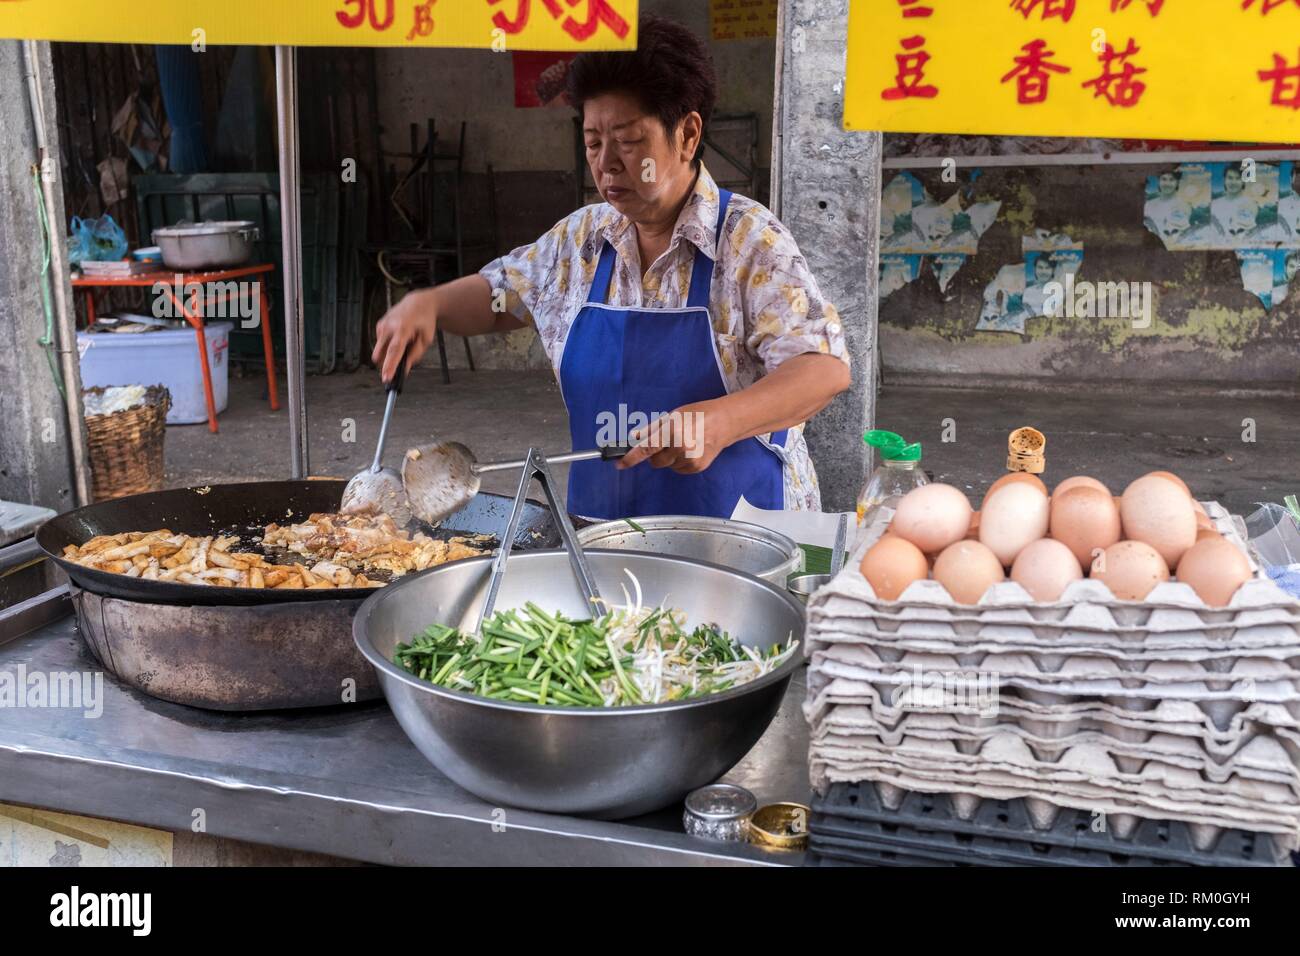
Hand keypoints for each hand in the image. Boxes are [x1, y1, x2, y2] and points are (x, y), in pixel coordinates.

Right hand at [372, 288, 437, 383]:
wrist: (417, 303)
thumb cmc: (424, 320)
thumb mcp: (426, 339)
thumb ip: (416, 355)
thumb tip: (405, 368)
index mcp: (403, 328)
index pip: (394, 350)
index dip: (389, 366)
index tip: (386, 377)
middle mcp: (389, 326)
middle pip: (382, 353)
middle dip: (386, 364)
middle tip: (397, 367)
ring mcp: (382, 325)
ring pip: (380, 351)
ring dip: (390, 353)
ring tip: (404, 344)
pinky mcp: (379, 326)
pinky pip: (381, 344)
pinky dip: (389, 346)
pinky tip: (399, 339)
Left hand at [617, 400, 736, 474]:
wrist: (724, 423)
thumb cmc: (697, 414)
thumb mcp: (672, 416)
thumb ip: (652, 429)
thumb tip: (634, 439)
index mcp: (671, 431)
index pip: (646, 449)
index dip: (631, 458)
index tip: (620, 464)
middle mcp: (680, 447)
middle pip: (655, 461)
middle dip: (655, 454)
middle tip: (666, 442)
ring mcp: (689, 460)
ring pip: (667, 466)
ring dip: (669, 458)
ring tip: (683, 443)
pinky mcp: (696, 467)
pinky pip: (678, 469)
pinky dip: (680, 462)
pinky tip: (690, 450)